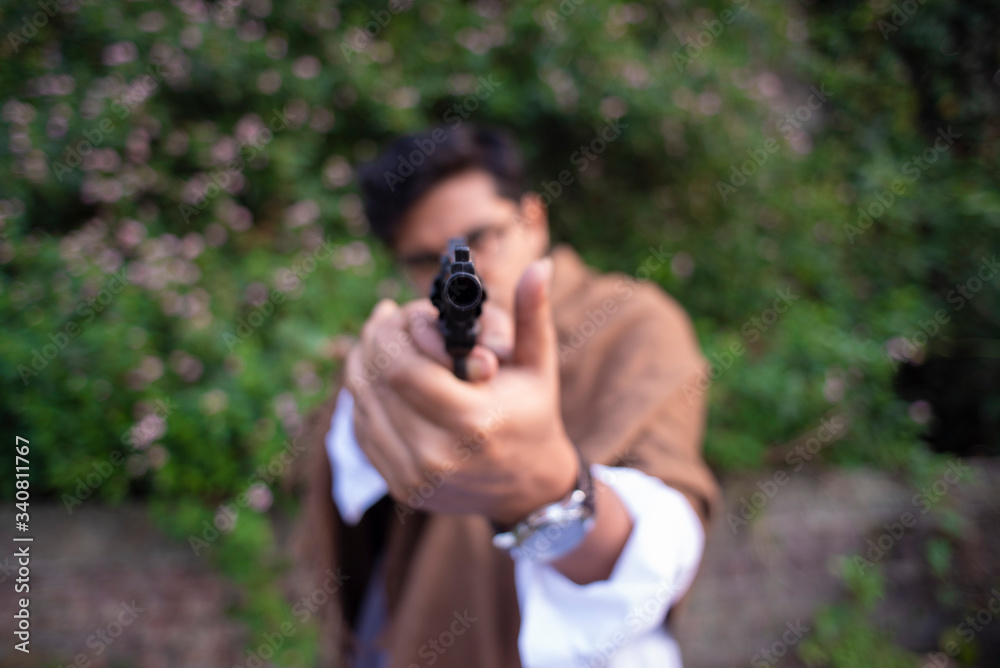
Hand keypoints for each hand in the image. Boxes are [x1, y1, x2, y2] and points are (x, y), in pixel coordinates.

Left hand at [344, 258, 578, 525]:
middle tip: (384, 319)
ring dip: (363, 363)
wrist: (528, 486)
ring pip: (361, 404)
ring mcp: (414, 476)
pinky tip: (376, 375)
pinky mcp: (400, 486)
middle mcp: (436, 456)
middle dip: (375, 340)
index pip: (402, 369)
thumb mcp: (538, 364)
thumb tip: (539, 267)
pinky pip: (362, 429)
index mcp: (472, 423)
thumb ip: (532, 314)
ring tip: (376, 339)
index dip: (392, 332)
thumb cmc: (532, 414)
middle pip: (376, 383)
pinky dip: (364, 396)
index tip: (398, 311)